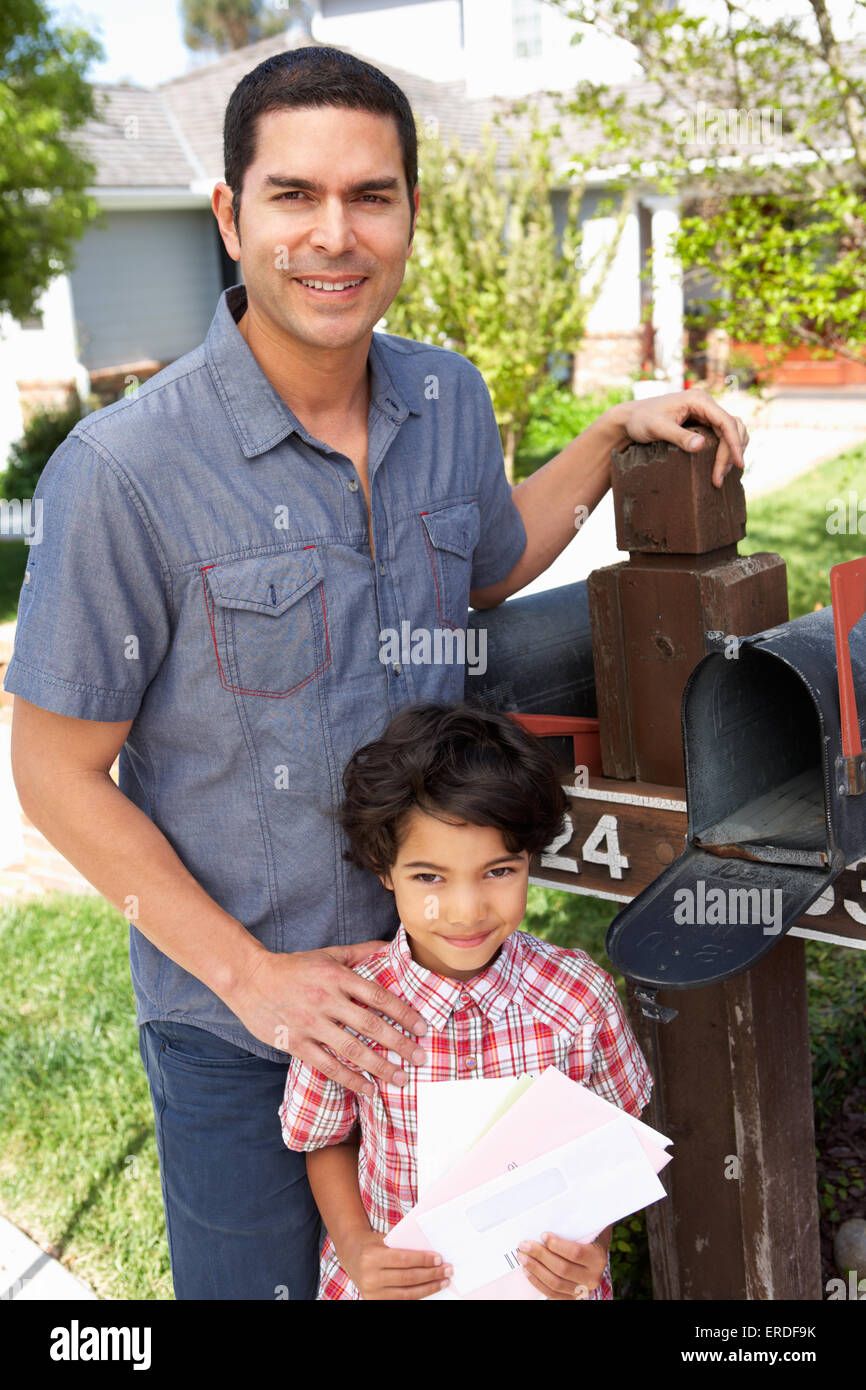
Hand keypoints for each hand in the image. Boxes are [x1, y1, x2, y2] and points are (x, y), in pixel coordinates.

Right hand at [224, 939, 427, 1094]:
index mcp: (337, 977)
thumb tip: (390, 947)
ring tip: (401, 1078)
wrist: (249, 979)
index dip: (404, 1013)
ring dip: (380, 1066)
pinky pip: (327, 1065)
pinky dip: (350, 1079)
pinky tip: (368, 1089)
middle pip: (370, 1025)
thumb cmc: (293, 967)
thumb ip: (360, 953)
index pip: (378, 996)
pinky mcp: (295, 1043)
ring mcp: (310, 1023)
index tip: (423, 1028)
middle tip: (422, 1057)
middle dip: (400, 1043)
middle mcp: (326, 1000)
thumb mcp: (328, 954)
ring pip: (352, 1049)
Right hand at [343, 1229, 452, 1300]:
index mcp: (372, 1257)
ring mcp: (371, 1292)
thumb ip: (403, 1247)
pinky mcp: (373, 1301)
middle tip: (447, 1270)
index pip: (404, 1259)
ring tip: (443, 1281)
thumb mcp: (384, 1239)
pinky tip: (428, 1290)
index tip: (440, 1258)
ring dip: (428, 1288)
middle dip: (431, 1275)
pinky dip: (416, 1296)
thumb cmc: (373, 1243)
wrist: (350, 1253)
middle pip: (408, 1278)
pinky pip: (400, 1300)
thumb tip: (432, 1255)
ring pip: (407, 1293)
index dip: (423, 1260)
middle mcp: (370, 1276)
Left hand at [517, 1231, 608, 1299]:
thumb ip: (576, 1223)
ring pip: (555, 1284)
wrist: (596, 1254)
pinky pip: (552, 1294)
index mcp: (598, 1258)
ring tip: (523, 1257)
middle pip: (562, 1269)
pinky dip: (538, 1283)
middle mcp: (592, 1278)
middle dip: (540, 1256)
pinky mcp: (572, 1298)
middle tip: (524, 1245)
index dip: (557, 1245)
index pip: (576, 1253)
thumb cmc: (589, 1237)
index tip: (543, 1235)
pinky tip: (528, 1271)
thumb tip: (554, 1211)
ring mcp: (582, 1291)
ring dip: (535, 1270)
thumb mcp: (588, 1227)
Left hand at [616, 387, 748, 487]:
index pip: (726, 422)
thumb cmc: (641, 420)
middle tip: (719, 478)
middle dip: (731, 453)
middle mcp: (705, 404)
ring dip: (731, 451)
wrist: (630, 418)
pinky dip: (725, 449)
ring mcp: (705, 412)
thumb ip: (678, 437)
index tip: (737, 464)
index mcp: (699, 400)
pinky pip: (721, 435)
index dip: (735, 444)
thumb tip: (700, 446)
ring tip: (720, 475)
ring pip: (730, 431)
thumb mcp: (657, 428)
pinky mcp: (701, 422)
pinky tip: (720, 465)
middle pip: (731, 428)